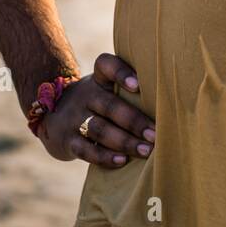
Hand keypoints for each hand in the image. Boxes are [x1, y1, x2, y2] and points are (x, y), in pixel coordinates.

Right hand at [38, 53, 153, 166]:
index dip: (120, 72)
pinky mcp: (67, 141)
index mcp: (99, 80)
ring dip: (125, 141)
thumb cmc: (96, 103)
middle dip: (135, 121)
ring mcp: (74, 118)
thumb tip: (172, 104)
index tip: (138, 85)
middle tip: (156, 135)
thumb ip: (130, 92)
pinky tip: (122, 161)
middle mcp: (86, 96)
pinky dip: (104, 157)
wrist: (52, 118)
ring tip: (146, 150)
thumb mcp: (105, 89)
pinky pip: (85, 150)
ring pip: (99, 129)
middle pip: (110, 105)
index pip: (106, 65)